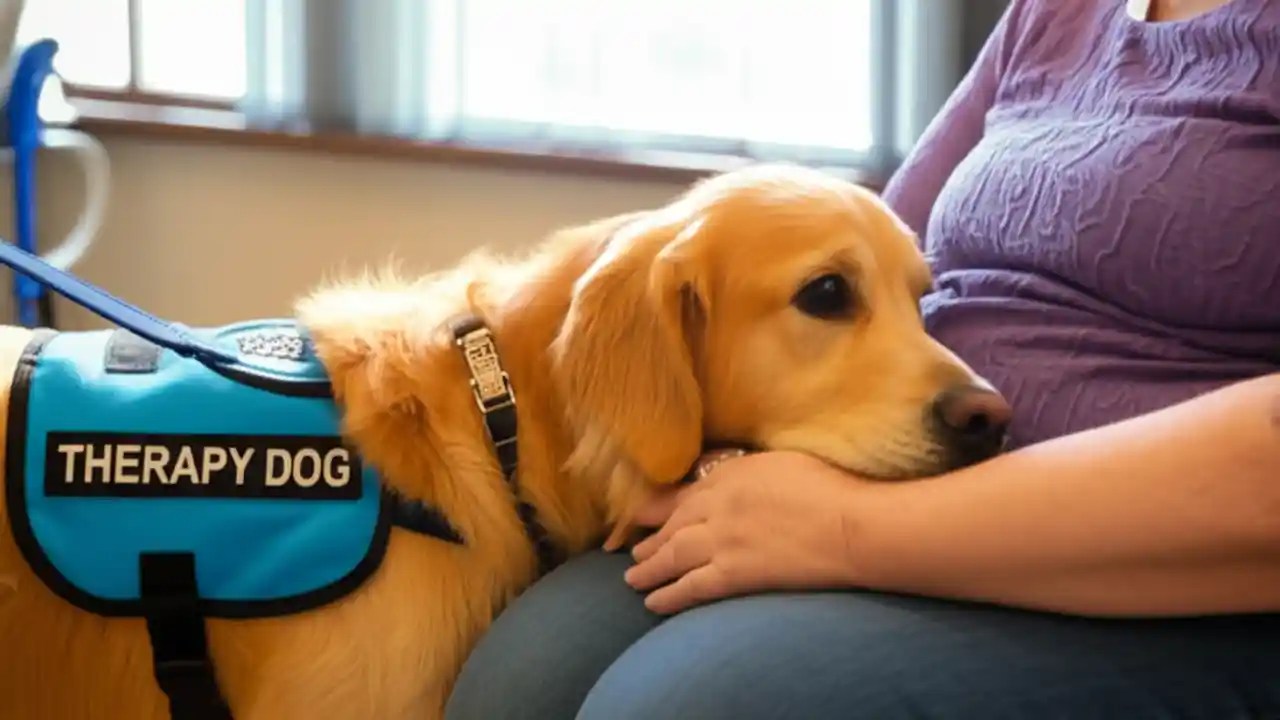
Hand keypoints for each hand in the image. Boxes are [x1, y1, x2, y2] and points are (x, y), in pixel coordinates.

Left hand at [623, 450, 870, 613]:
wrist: (850, 524)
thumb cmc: (831, 487)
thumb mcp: (782, 462)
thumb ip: (750, 470)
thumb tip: (735, 476)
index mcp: (730, 475)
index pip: (686, 493)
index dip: (662, 508)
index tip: (646, 515)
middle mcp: (717, 506)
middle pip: (673, 525)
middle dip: (650, 539)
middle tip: (634, 550)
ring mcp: (722, 541)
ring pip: (672, 556)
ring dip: (649, 568)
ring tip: (633, 579)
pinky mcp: (734, 574)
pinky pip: (690, 587)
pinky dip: (668, 595)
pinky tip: (652, 603)